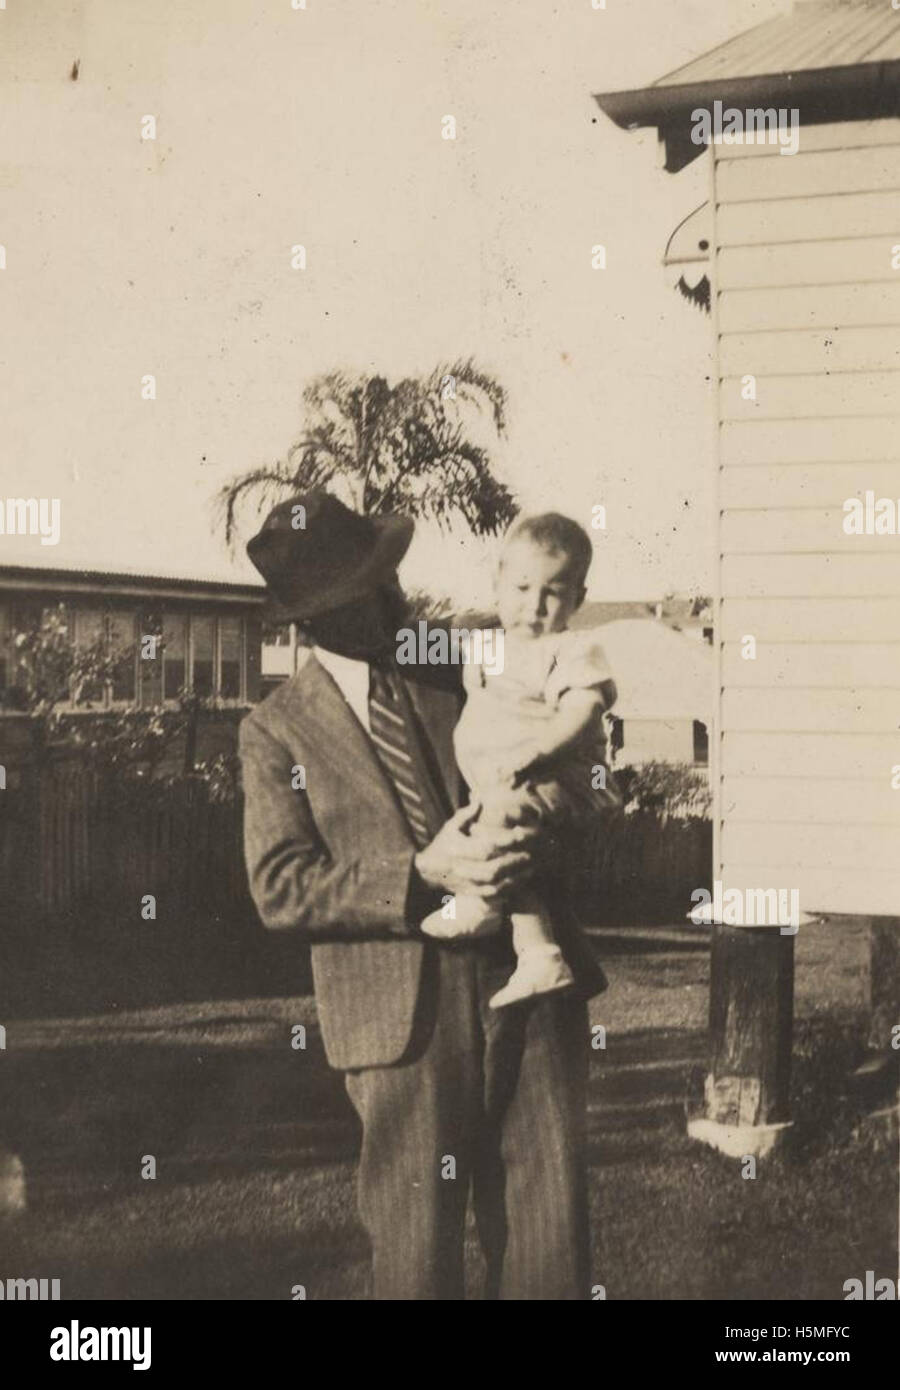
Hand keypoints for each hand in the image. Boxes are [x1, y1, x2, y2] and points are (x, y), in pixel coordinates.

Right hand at [414, 802, 536, 903]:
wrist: (427, 871)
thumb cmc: (442, 844)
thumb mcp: (451, 826)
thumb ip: (466, 814)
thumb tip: (480, 797)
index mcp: (457, 849)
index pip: (485, 847)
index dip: (504, 841)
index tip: (520, 834)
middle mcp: (461, 868)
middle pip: (492, 869)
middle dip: (513, 862)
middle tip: (529, 854)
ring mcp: (466, 883)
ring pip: (494, 884)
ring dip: (514, 877)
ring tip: (529, 868)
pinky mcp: (470, 893)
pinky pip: (492, 895)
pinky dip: (507, 890)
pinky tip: (519, 882)